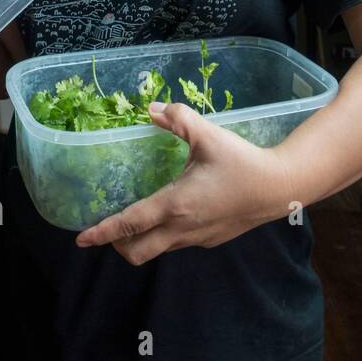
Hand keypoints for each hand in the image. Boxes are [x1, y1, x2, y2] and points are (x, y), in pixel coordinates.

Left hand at [74, 101, 290, 264]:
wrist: (279, 188)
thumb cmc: (242, 162)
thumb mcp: (208, 135)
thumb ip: (178, 120)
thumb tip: (151, 108)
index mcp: (175, 204)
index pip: (129, 224)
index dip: (102, 232)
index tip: (81, 239)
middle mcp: (181, 228)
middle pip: (137, 252)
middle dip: (117, 245)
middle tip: (108, 229)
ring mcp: (196, 238)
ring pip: (157, 250)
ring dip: (140, 241)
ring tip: (135, 220)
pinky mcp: (209, 240)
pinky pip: (176, 244)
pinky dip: (162, 236)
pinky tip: (170, 214)